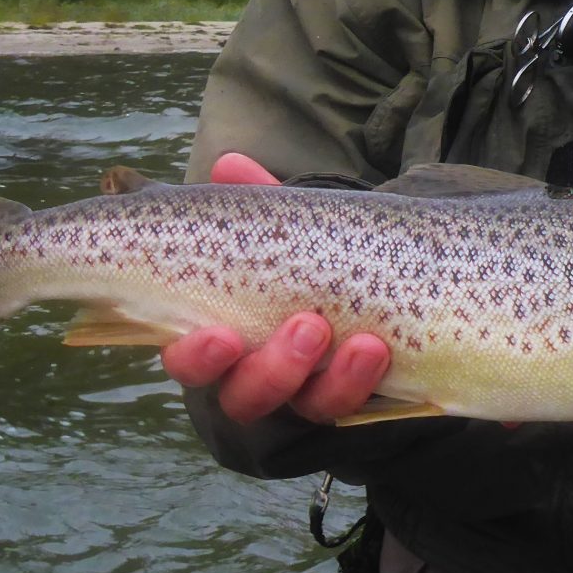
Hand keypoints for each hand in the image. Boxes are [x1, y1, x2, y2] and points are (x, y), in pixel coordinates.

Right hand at [159, 151, 392, 422]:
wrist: (364, 292)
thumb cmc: (295, 261)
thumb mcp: (277, 233)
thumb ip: (255, 205)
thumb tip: (229, 163)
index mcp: (219, 339)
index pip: (189, 362)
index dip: (199, 356)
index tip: (222, 335)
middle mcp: (254, 377)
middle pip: (246, 398)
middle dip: (274, 370)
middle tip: (308, 326)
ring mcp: (305, 396)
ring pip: (308, 407)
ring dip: (335, 380)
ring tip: (366, 343)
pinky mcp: (349, 402)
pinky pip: (355, 408)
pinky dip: (366, 383)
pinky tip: (382, 350)